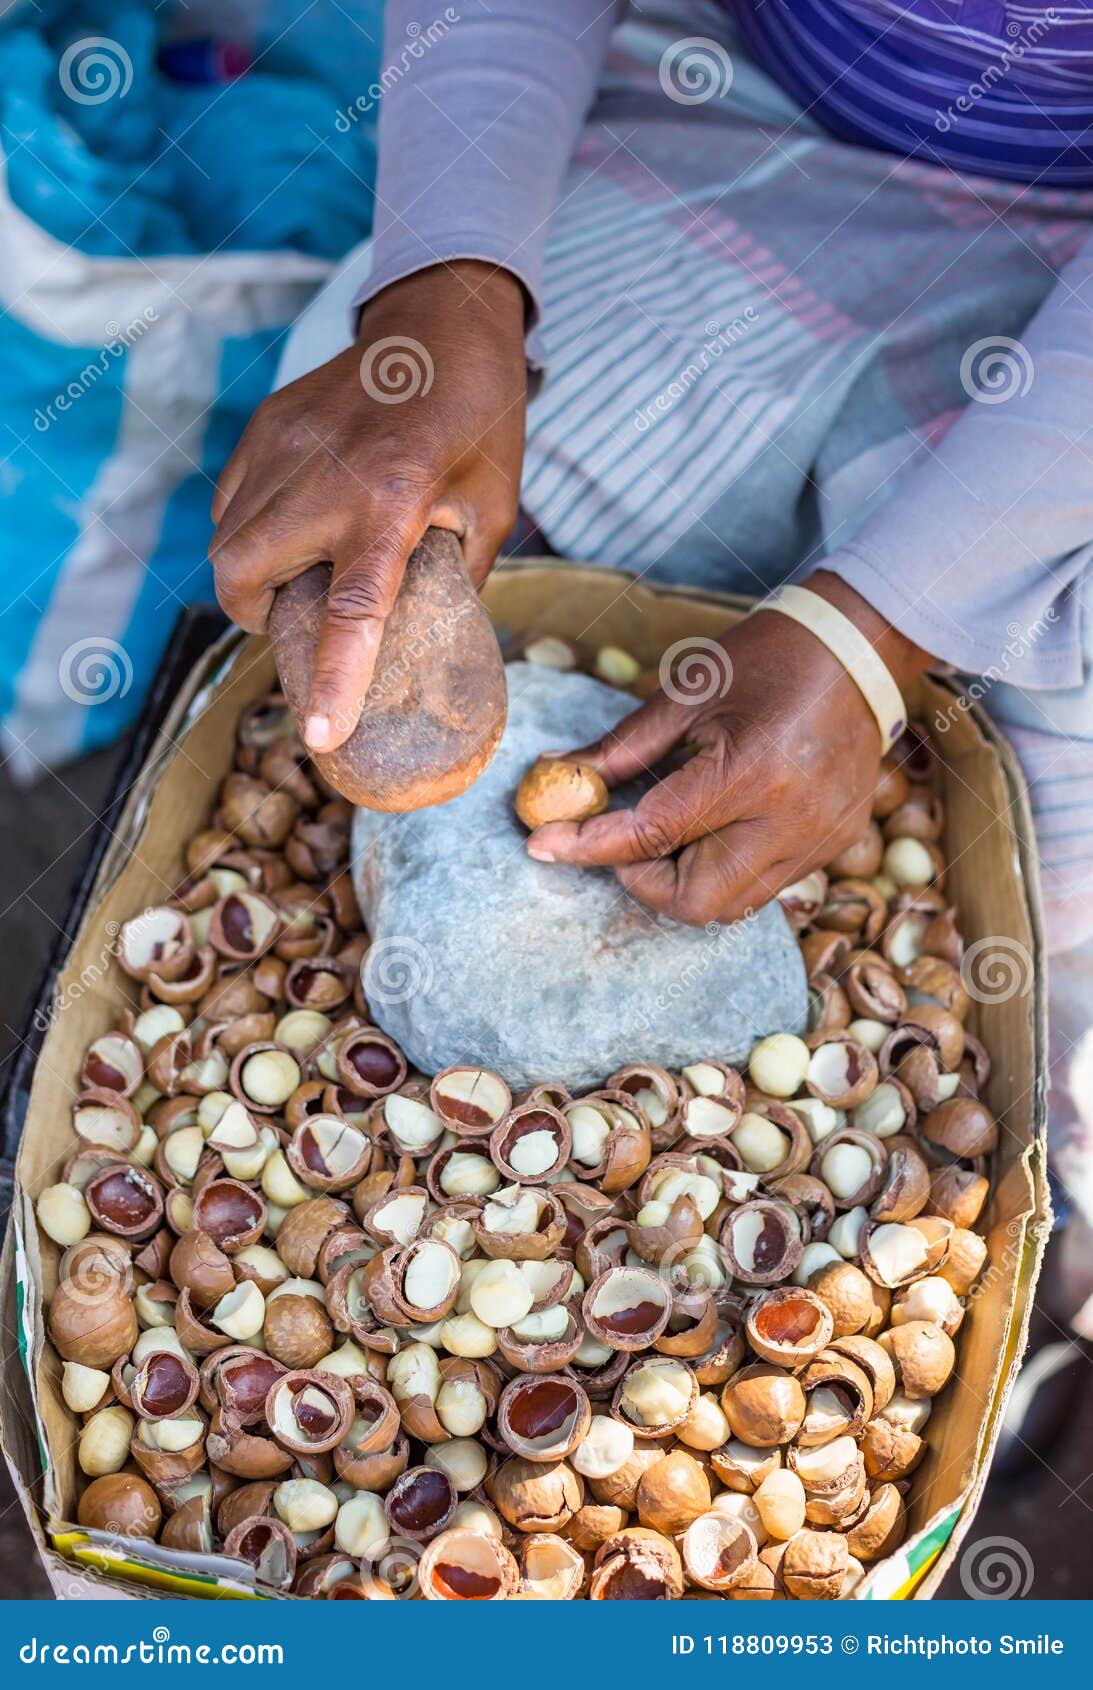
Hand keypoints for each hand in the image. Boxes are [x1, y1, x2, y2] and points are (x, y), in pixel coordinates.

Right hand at [210, 261, 526, 752]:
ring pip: (225, 539)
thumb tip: (428, 642)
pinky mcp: (266, 423)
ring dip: (250, 575)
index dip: (334, 678)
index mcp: (393, 502)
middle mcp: (325, 475)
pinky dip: (249, 527)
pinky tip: (294, 522)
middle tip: (294, 620)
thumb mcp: (491, 510)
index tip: (321, 735)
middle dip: (255, 617)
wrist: (445, 321)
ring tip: (300, 568)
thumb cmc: (480, 421)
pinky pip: (232, 497)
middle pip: (241, 577)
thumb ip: (454, 579)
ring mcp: (284, 444)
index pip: (351, 611)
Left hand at [527, 573, 930, 925]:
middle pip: (695, 901)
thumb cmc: (769, 657)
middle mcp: (790, 821)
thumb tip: (559, 776)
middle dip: (643, 880)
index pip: (652, 835)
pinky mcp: (833, 845)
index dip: (589, 845)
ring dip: (684, 879)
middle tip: (623, 838)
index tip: (542, 846)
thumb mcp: (688, 691)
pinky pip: (764, 885)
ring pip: (731, 905)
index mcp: (751, 773)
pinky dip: (724, 868)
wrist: (862, 648)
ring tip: (673, 826)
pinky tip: (717, 823)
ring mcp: (818, 839)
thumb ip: (624, 748)